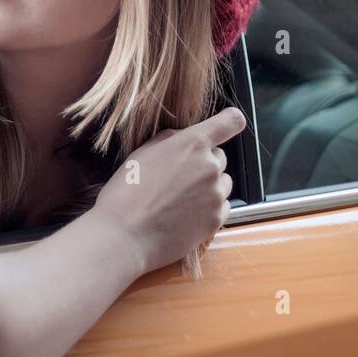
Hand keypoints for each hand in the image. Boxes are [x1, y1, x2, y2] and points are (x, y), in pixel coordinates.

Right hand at [91, 106, 245, 275]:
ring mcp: (215, 194)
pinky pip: (222, 207)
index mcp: (192, 144)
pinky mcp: (216, 220)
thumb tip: (183, 138)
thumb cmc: (127, 193)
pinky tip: (184, 215)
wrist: (125, 235)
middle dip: (203, 163)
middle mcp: (210, 166)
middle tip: (178, 178)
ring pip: (222, 183)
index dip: (231, 121)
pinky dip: (209, 209)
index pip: (229, 122)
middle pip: (219, 157)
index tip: (232, 123)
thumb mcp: (143, 152)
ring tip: (179, 199)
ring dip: (208, 187)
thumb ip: (171, 139)